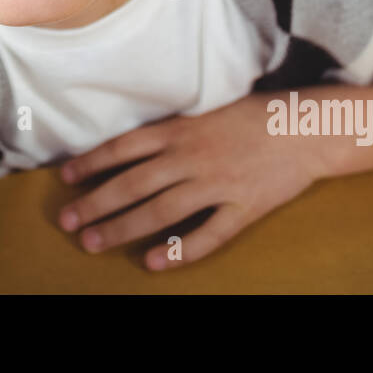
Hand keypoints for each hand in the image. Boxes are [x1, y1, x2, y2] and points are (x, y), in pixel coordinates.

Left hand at [56, 94, 328, 270]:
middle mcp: (193, 157)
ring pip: (161, 211)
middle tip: (68, 221)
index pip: (125, 148)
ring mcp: (218, 184)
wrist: (306, 127)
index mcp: (182, 129)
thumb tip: (131, 147)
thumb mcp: (206, 110)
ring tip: (93, 242)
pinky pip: (207, 235)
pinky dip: (179, 251)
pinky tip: (153, 263)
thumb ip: (172, 130)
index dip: (92, 163)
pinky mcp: (243, 208)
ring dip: (122, 228)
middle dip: (96, 203)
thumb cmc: (254, 115)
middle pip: (134, 184)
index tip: (65, 178)